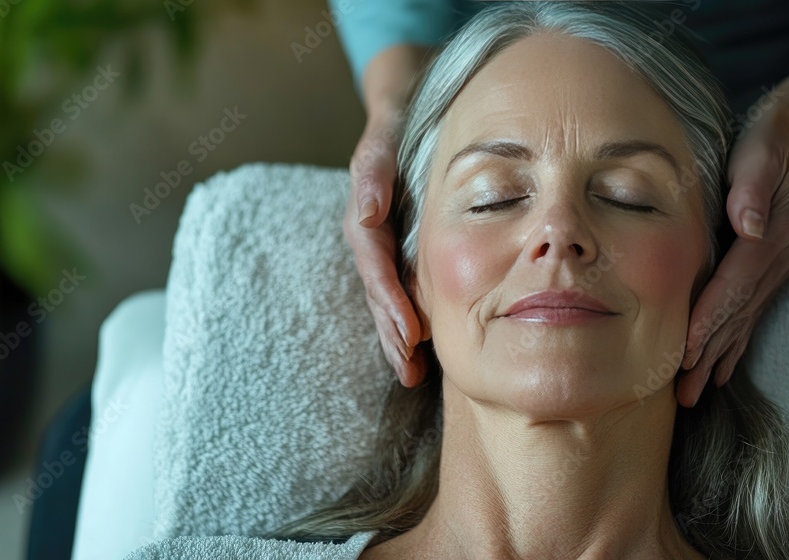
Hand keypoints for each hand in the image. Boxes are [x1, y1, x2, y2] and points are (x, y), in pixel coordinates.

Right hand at [343, 108, 427, 387]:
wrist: (404, 106)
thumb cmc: (398, 120)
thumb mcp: (385, 136)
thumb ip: (373, 171)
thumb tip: (367, 212)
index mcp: (366, 216)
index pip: (376, 267)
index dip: (391, 301)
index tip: (410, 334)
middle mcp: (370, 235)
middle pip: (378, 293)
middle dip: (392, 334)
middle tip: (410, 371)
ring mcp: (383, 245)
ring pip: (386, 298)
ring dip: (396, 337)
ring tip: (413, 374)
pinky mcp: (397, 248)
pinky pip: (399, 289)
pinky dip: (407, 319)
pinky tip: (422, 350)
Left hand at [676, 102, 788, 406]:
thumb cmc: (768, 142)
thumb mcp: (762, 152)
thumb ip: (753, 185)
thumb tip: (746, 223)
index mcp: (774, 234)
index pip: (736, 284)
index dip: (711, 317)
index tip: (688, 351)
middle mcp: (781, 258)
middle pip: (740, 313)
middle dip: (709, 353)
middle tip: (683, 392)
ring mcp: (781, 267)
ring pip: (745, 321)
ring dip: (719, 358)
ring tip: (695, 393)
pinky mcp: (774, 270)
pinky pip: (752, 313)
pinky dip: (736, 342)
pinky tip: (722, 369)